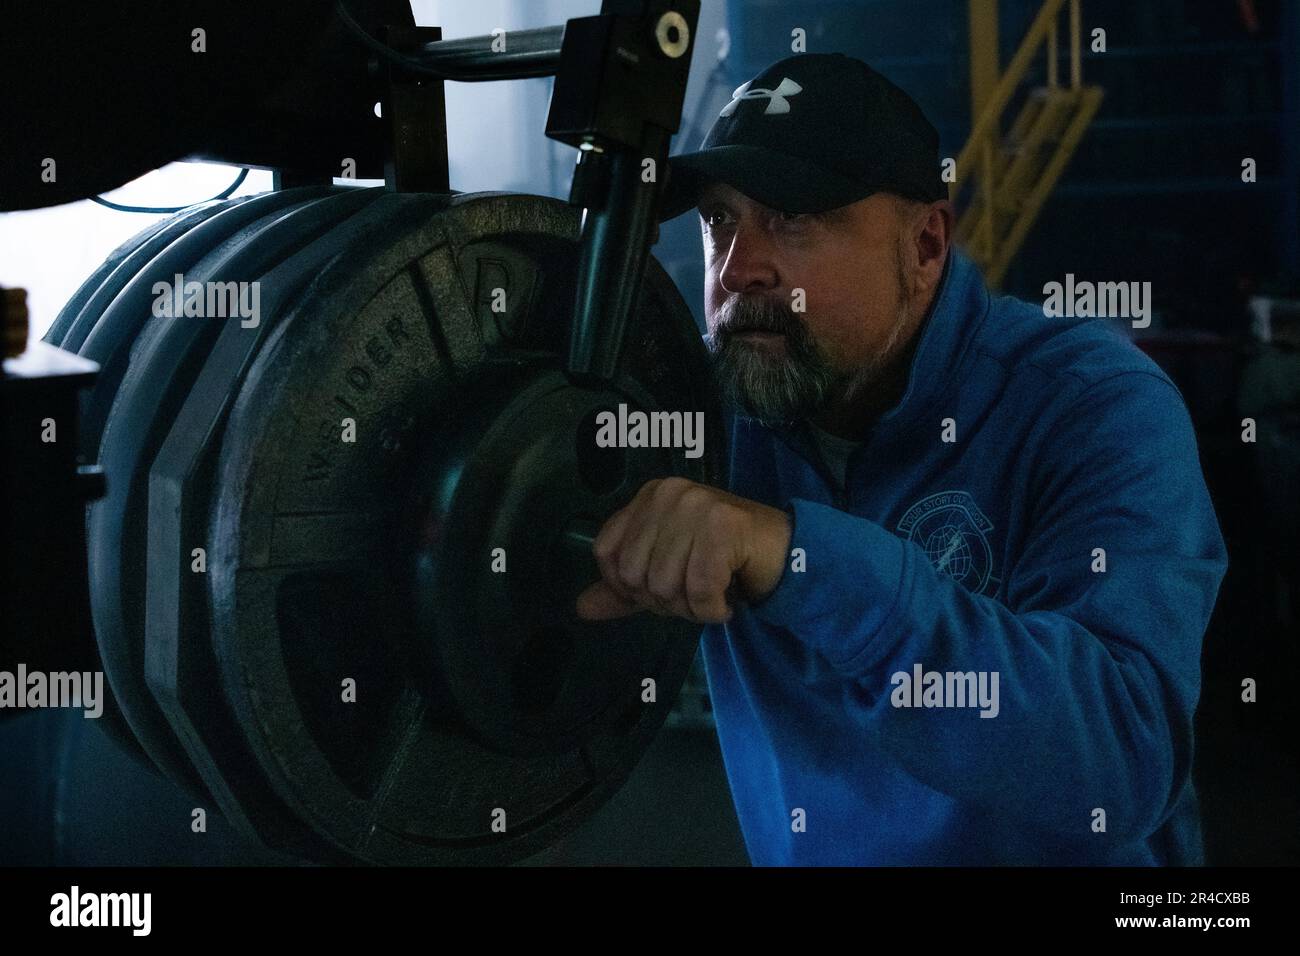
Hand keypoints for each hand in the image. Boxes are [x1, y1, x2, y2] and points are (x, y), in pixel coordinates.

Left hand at [575, 477, 792, 623]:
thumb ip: (624, 589)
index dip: (627, 587)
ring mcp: (696, 505)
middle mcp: (668, 494)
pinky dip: (711, 610)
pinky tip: (725, 604)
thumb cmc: (723, 559)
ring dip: (690, 609)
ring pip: (664, 584)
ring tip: (711, 598)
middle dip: (664, 601)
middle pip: (634, 574)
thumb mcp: (665, 571)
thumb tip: (582, 608)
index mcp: (648, 498)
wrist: (783, 552)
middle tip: (694, 595)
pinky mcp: (723, 525)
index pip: (606, 554)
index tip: (661, 591)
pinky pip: (698, 588)